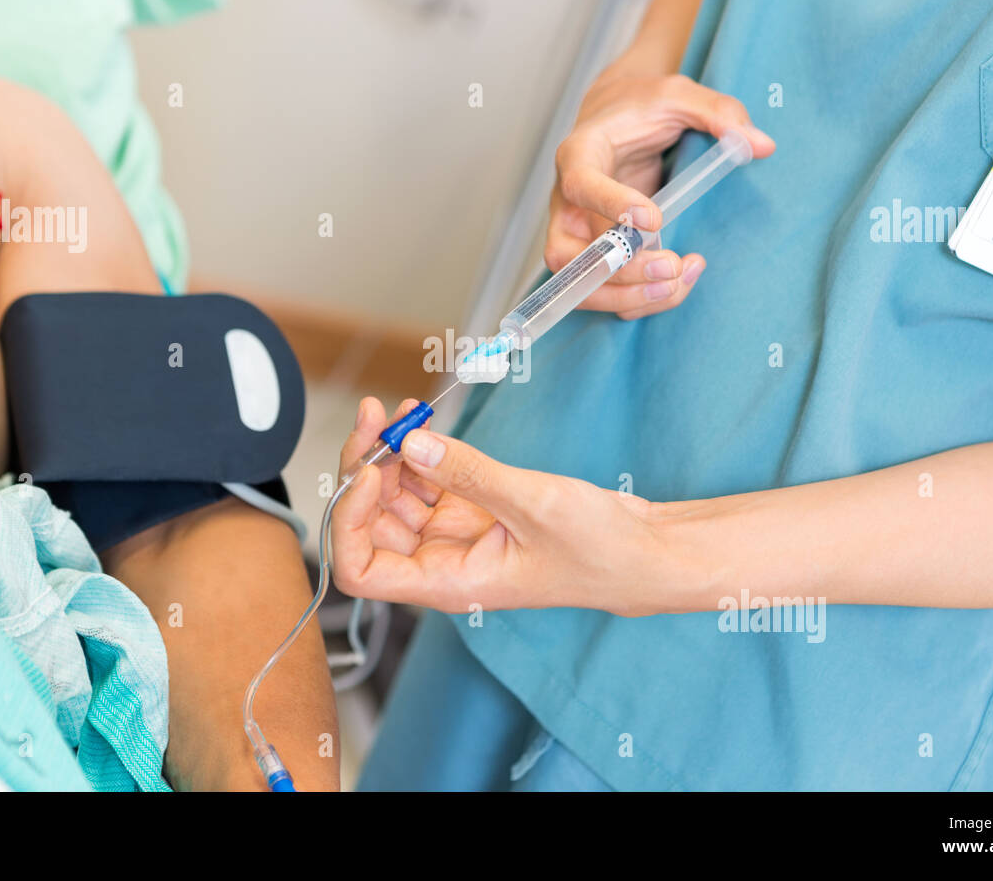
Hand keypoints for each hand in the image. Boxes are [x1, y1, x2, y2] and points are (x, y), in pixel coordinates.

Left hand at [331, 397, 671, 615]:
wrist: (643, 551)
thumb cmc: (600, 551)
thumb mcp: (535, 505)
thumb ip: (469, 473)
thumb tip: (412, 444)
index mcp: (447, 583)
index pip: (361, 571)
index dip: (350, 521)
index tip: (371, 472)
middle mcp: (440, 561)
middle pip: (370, 523)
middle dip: (364, 468)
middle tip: (375, 417)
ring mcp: (452, 534)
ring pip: (393, 495)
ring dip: (387, 452)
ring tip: (396, 410)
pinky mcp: (470, 508)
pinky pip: (426, 479)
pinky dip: (416, 449)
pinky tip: (418, 419)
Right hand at [549, 71, 774, 318]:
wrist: (617, 120)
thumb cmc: (641, 107)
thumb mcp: (679, 95)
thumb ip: (718, 113)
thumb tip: (760, 145)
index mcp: (579, 154)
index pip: (580, 184)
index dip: (611, 205)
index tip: (655, 219)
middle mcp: (567, 202)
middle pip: (567, 256)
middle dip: (619, 272)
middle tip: (671, 265)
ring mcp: (576, 235)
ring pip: (583, 286)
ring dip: (631, 296)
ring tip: (682, 276)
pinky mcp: (595, 257)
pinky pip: (607, 293)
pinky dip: (643, 299)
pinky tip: (682, 279)